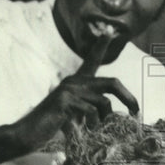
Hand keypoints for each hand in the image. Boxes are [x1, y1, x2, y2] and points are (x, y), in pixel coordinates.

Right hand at [10, 34, 138, 154]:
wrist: (28, 133)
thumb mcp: (75, 115)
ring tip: (92, 130)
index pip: (92, 60)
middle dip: (128, 97)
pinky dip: (91, 125)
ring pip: (103, 103)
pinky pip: (91, 112)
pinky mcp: (65, 100)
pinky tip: (82, 131)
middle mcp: (74, 82)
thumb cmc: (51, 126)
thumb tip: (111, 115)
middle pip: (112, 82)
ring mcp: (69, 89)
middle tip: (137, 111)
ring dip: (103, 121)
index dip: (101, 46)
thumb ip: (90, 110)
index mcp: (76, 82)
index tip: (110, 31)